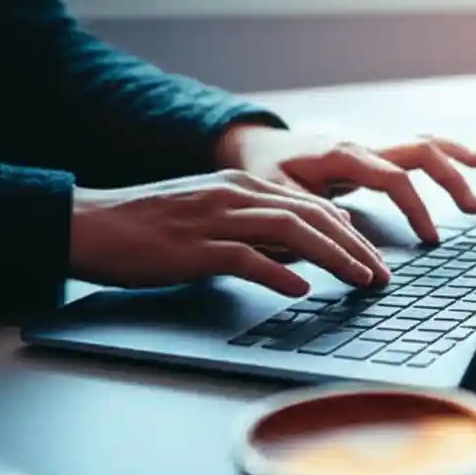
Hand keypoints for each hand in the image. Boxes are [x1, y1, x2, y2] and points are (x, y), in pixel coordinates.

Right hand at [70, 171, 391, 296]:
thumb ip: (257, 228)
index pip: (313, 205)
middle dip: (357, 246)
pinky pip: (245, 257)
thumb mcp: (214, 217)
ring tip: (361, 280)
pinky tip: (301, 289)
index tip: (376, 259)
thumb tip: (302, 254)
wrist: (92, 224)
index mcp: (244, 185)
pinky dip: (278, 272)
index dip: (352, 233)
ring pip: (292, 231)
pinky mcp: (194, 247)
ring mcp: (216, 218)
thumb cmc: (153, 228)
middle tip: (384, 275)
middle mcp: (237, 195)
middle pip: (314, 216)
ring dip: (334, 257)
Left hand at [214, 125, 475, 243]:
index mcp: (342, 155)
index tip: (430, 239)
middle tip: (473, 208)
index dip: (417, 209)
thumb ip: (311, 211)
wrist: (255, 147)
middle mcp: (362, 145)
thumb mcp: (278, 195)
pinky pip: (414, 148)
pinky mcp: (372, 154)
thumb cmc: (265, 172)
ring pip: (422, 143)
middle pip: (420, 152)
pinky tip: (463, 163)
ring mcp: (370, 146)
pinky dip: (441, 154)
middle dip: (451, 178)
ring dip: (454, 158)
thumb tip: (347, 227)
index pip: (394, 179)